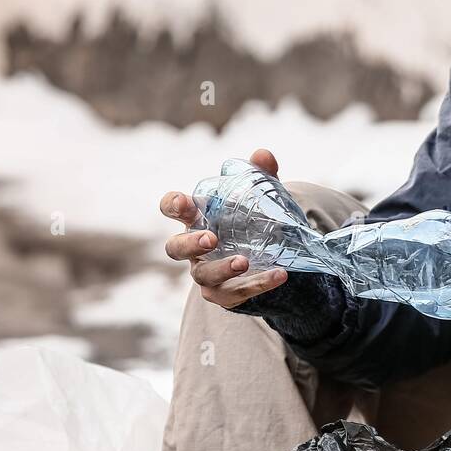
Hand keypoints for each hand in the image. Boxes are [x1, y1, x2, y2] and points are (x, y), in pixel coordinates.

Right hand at [160, 147, 288, 308]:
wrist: (270, 258)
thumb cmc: (252, 221)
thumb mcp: (259, 196)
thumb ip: (260, 175)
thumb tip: (262, 155)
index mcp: (196, 219)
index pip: (172, 208)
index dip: (172, 205)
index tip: (184, 202)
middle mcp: (195, 249)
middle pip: (175, 249)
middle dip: (190, 243)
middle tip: (212, 239)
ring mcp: (207, 274)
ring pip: (204, 276)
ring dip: (222, 268)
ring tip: (244, 261)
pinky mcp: (225, 294)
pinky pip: (236, 293)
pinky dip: (257, 284)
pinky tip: (279, 274)